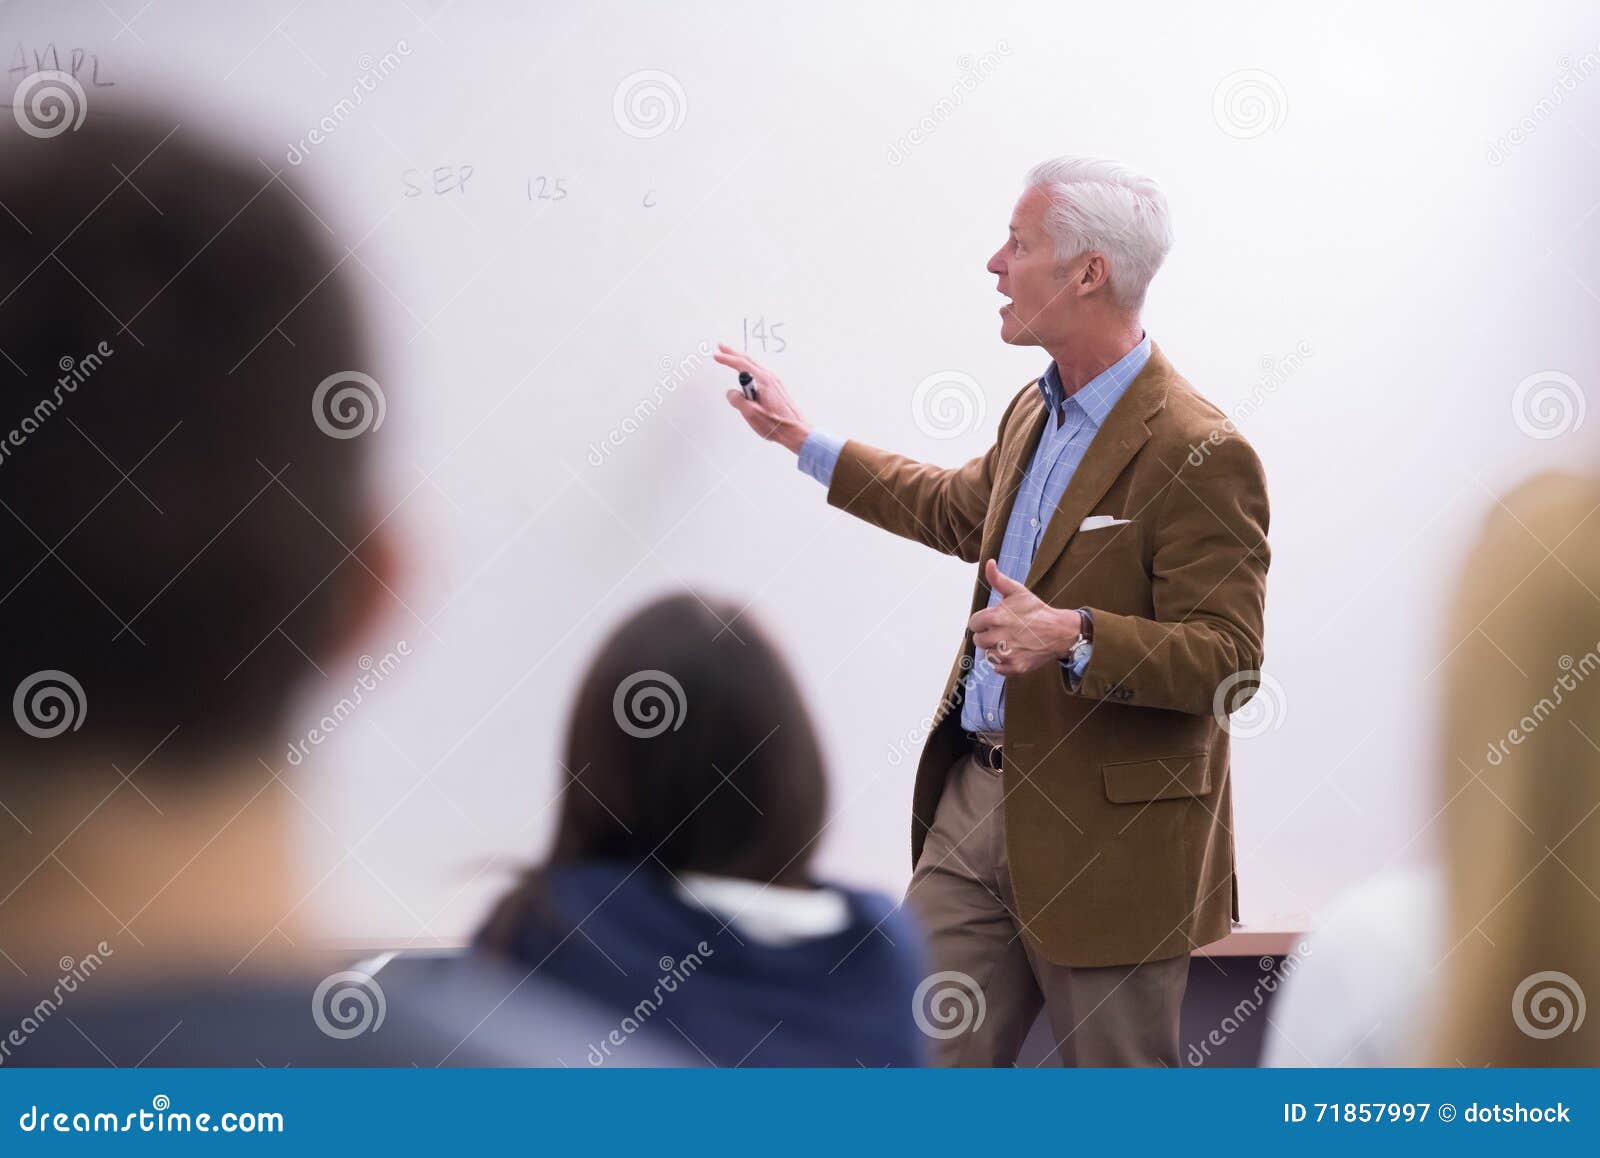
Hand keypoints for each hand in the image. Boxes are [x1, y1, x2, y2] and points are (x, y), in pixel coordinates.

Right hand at [713, 342, 810, 453]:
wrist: (796, 430)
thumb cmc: (776, 424)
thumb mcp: (751, 413)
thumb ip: (737, 400)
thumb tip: (731, 393)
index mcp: (763, 381)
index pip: (741, 364)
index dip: (727, 359)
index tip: (717, 355)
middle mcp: (770, 378)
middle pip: (749, 360)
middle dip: (733, 353)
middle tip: (722, 346)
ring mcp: (774, 382)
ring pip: (754, 366)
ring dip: (741, 360)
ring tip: (732, 357)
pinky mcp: (776, 389)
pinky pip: (759, 373)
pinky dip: (749, 368)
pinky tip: (747, 373)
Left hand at [969, 558, 1080, 675]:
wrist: (1059, 631)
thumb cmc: (1036, 610)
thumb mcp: (1017, 591)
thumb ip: (998, 579)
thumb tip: (989, 563)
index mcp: (994, 618)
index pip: (973, 624)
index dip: (983, 622)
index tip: (995, 620)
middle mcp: (998, 637)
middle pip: (979, 641)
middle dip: (988, 635)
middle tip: (1004, 631)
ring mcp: (1007, 654)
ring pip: (988, 654)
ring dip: (996, 649)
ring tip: (1011, 641)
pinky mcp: (1015, 667)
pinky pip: (998, 668)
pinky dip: (1004, 662)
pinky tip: (1015, 652)